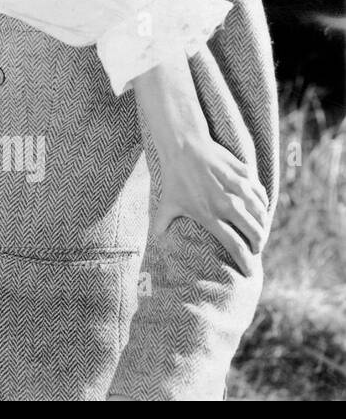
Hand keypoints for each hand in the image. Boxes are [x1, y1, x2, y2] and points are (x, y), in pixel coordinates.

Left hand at [154, 133, 268, 276]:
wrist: (183, 146)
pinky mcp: (243, 174)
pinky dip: (263, 204)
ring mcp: (236, 188)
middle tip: (256, 248)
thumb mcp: (166, 202)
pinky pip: (260, 193)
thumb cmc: (174, 177)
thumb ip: (162, 223)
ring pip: (261, 213)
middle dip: (258, 245)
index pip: (234, 245)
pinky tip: (260, 209)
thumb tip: (155, 239)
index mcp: (208, 215)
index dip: (245, 262)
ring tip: (260, 231)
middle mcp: (225, 203)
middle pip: (254, 232)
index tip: (250, 272)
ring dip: (263, 225)